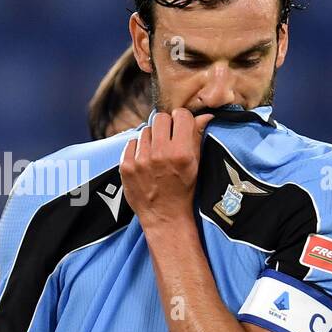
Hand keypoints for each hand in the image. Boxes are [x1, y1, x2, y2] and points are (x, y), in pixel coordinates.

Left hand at [119, 108, 212, 228]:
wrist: (165, 216)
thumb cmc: (184, 191)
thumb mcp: (196, 165)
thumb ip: (197, 137)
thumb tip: (205, 115)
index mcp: (181, 153)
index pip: (181, 115)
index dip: (183, 120)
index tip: (182, 128)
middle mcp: (160, 154)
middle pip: (161, 118)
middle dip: (166, 126)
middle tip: (169, 140)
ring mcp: (141, 160)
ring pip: (146, 131)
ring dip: (152, 139)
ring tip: (157, 155)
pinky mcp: (126, 166)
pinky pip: (131, 143)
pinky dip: (138, 149)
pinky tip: (146, 162)